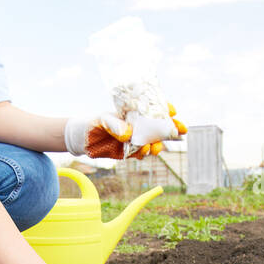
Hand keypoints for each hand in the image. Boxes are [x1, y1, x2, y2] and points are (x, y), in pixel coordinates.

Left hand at [64, 103, 186, 159]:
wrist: (82, 139)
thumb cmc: (93, 123)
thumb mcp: (102, 120)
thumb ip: (114, 126)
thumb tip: (128, 134)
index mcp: (134, 114)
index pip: (154, 109)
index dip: (166, 109)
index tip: (173, 111)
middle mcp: (137, 126)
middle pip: (159, 127)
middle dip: (171, 129)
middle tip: (180, 131)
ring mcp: (135, 139)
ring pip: (152, 142)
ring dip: (157, 144)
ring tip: (156, 147)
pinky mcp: (129, 152)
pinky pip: (141, 153)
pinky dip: (143, 154)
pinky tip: (143, 153)